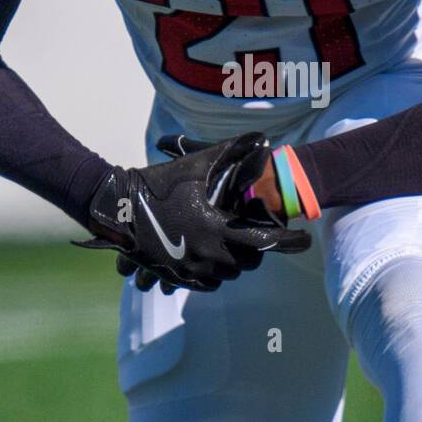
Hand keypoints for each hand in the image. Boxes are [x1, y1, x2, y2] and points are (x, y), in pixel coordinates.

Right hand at [73, 133, 308, 292]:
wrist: (116, 208)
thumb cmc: (157, 183)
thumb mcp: (195, 166)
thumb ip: (231, 151)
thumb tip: (262, 138)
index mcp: (216, 229)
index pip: (265, 242)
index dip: (289, 242)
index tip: (305, 240)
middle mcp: (206, 255)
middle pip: (249, 262)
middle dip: (256, 248)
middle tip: (257, 234)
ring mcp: (190, 271)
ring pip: (229, 275)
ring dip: (236, 261)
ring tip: (234, 241)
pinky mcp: (176, 278)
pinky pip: (208, 283)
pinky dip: (216, 271)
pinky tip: (213, 253)